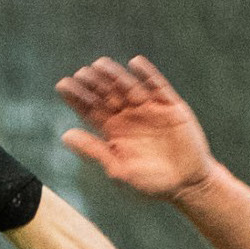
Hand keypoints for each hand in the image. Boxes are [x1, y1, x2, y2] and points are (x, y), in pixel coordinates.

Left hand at [56, 56, 214, 201]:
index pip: (90, 109)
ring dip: (115, 75)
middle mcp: (128, 116)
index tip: (62, 85)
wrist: (187, 184)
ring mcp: (149, 108)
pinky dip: (147, 74)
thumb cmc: (151, 183)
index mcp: (113, 131)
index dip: (76, 97)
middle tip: (82, 74)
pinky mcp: (169, 105)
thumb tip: (65, 136)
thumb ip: (94, 151)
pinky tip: (134, 64)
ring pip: (128, 86)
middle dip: (94, 83)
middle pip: (107, 94)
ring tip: (100, 66)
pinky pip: (157, 85)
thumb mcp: (119, 170)